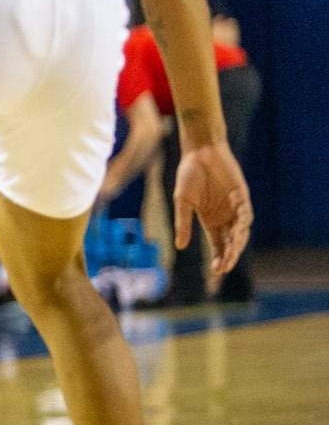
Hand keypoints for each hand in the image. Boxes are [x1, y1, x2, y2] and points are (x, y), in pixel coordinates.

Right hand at [173, 142, 251, 275]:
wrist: (201, 151)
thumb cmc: (189, 174)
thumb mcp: (182, 201)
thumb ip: (183, 223)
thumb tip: (180, 247)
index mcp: (210, 221)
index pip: (218, 245)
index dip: (218, 259)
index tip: (216, 272)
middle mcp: (224, 217)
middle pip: (230, 243)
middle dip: (228, 256)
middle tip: (224, 268)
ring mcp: (234, 207)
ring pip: (240, 232)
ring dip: (236, 244)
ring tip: (231, 254)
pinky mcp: (242, 196)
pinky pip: (245, 214)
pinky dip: (243, 224)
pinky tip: (237, 232)